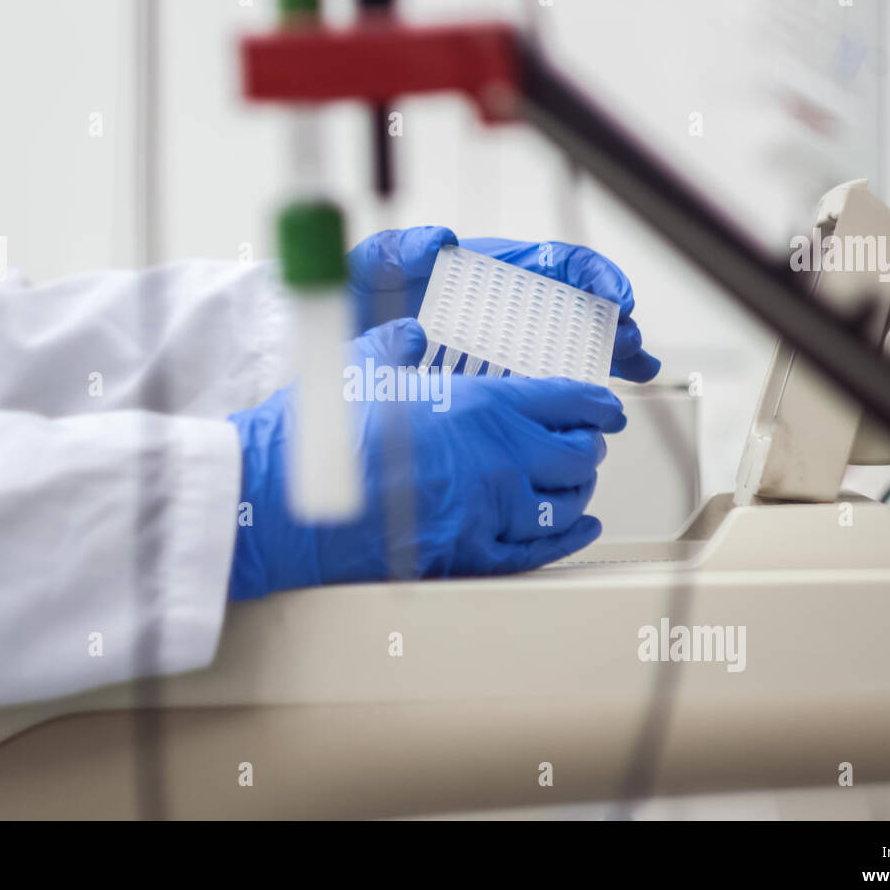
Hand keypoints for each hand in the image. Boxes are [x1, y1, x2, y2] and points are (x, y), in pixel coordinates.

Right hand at [228, 318, 624, 599]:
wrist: (280, 501)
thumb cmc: (318, 432)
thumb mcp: (359, 365)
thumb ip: (399, 345)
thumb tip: (414, 334)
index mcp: (479, 405)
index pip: (566, 401)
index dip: (597, 405)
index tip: (609, 408)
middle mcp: (496, 458)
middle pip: (575, 455)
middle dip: (586, 448)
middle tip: (586, 444)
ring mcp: (484, 511)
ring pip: (563, 505)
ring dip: (577, 492)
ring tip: (577, 484)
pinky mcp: (465, 555)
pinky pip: (535, 551)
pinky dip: (566, 539)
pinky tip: (580, 529)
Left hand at [347, 227, 659, 381]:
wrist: (332, 345)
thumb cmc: (354, 297)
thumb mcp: (372, 267)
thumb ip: (402, 249)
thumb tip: (443, 240)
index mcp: (488, 269)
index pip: (557, 264)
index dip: (596, 277)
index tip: (618, 299)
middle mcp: (505, 303)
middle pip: (578, 305)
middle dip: (615, 321)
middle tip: (631, 346)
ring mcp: (504, 340)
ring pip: (572, 342)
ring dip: (610, 353)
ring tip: (635, 370)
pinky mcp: (496, 375)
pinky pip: (546, 377)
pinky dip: (579, 385)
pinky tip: (600, 401)